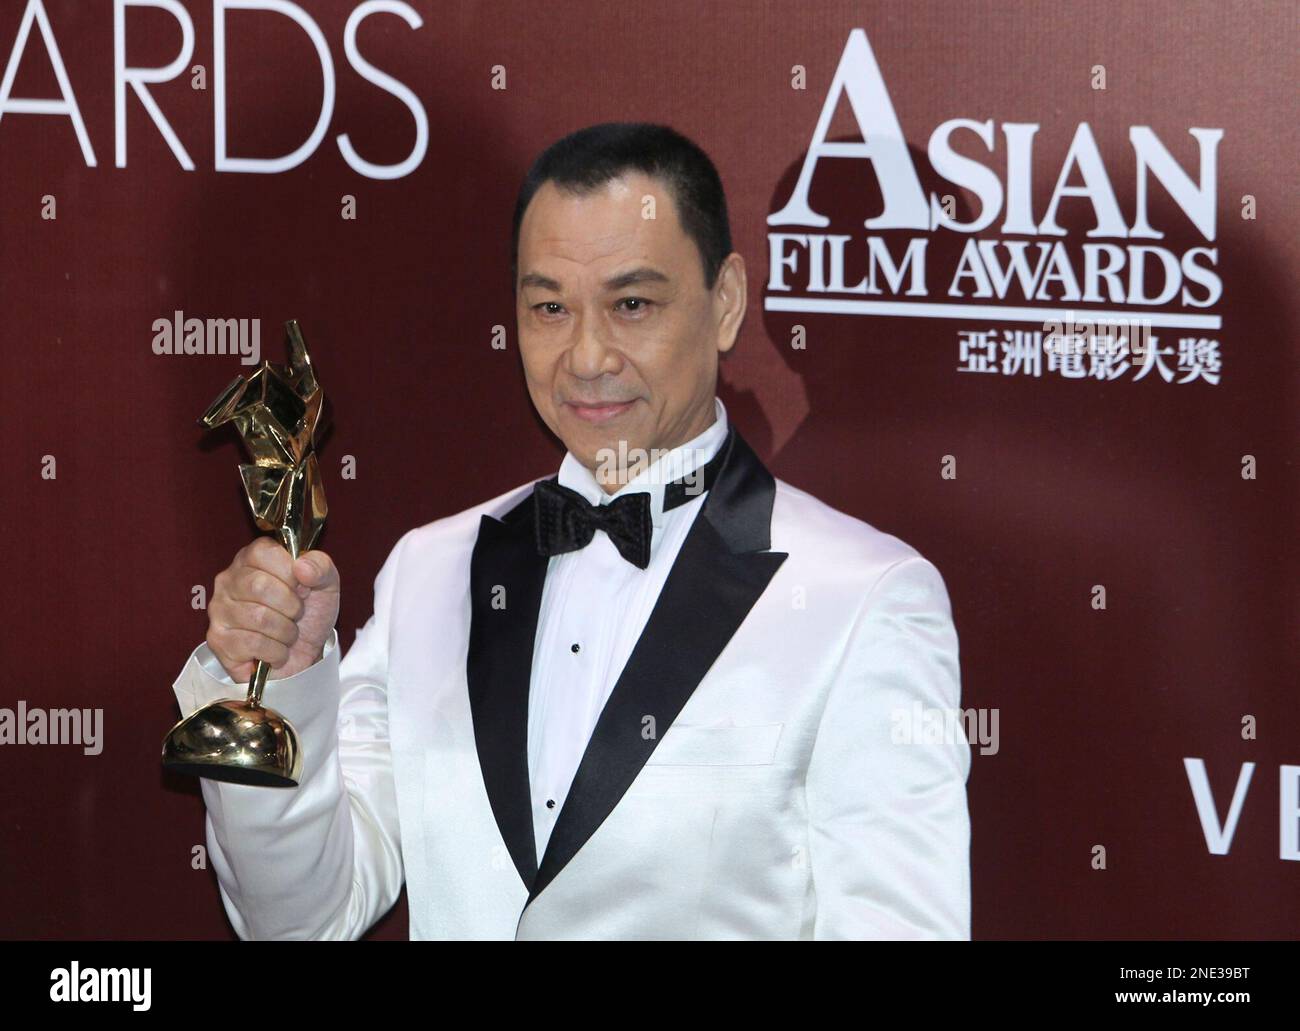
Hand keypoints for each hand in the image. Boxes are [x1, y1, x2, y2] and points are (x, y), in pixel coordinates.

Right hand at [206, 537, 340, 682]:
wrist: (305, 654)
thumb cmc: (309, 613)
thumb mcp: (326, 583)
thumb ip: (321, 566)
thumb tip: (302, 566)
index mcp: (253, 557)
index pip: (266, 553)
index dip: (292, 575)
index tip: (302, 588)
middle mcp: (229, 579)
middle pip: (260, 587)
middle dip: (291, 607)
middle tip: (296, 615)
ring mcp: (219, 609)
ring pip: (258, 618)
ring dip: (286, 632)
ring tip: (287, 634)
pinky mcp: (218, 639)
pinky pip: (253, 644)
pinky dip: (276, 652)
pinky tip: (276, 651)